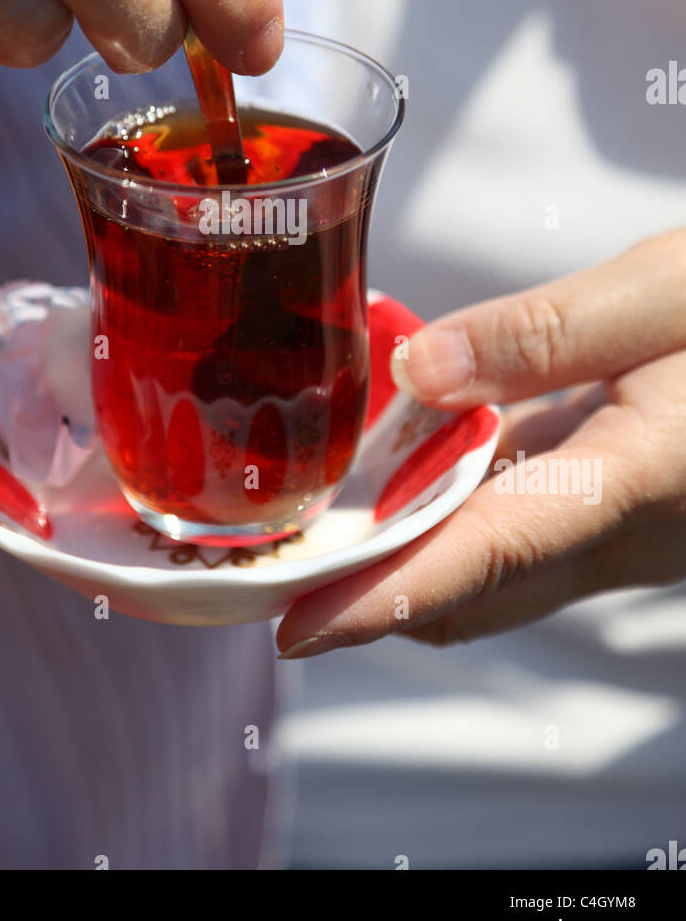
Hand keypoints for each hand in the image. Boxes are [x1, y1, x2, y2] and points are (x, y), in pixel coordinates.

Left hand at [276, 230, 685, 657]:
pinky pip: (521, 538)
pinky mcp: (622, 513)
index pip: (488, 556)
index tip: (296, 629)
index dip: (385, 598)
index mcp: (638, 478)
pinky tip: (414, 464)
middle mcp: (629, 532)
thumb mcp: (665, 291)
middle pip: (475, 589)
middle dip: (371, 592)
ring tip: (320, 515)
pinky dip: (453, 520)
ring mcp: (628, 533)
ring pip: (495, 574)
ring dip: (407, 558)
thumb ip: (541, 334)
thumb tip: (416, 372)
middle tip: (273, 564)